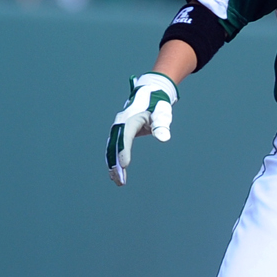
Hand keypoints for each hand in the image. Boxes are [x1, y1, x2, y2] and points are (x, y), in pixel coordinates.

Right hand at [107, 72, 177, 186]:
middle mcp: (120, 125)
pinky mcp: (119, 134)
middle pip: (115, 146)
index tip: (124, 165)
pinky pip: (114, 149)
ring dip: (113, 165)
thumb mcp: (162, 114)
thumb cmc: (157, 106)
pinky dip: (114, 161)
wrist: (149, 95)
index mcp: (129, 120)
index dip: (124, 151)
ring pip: (112, 149)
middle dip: (116, 164)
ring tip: (118, 181)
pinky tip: (116, 174)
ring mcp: (117, 129)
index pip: (125, 138)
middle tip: (120, 180)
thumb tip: (164, 138)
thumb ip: (162, 125)